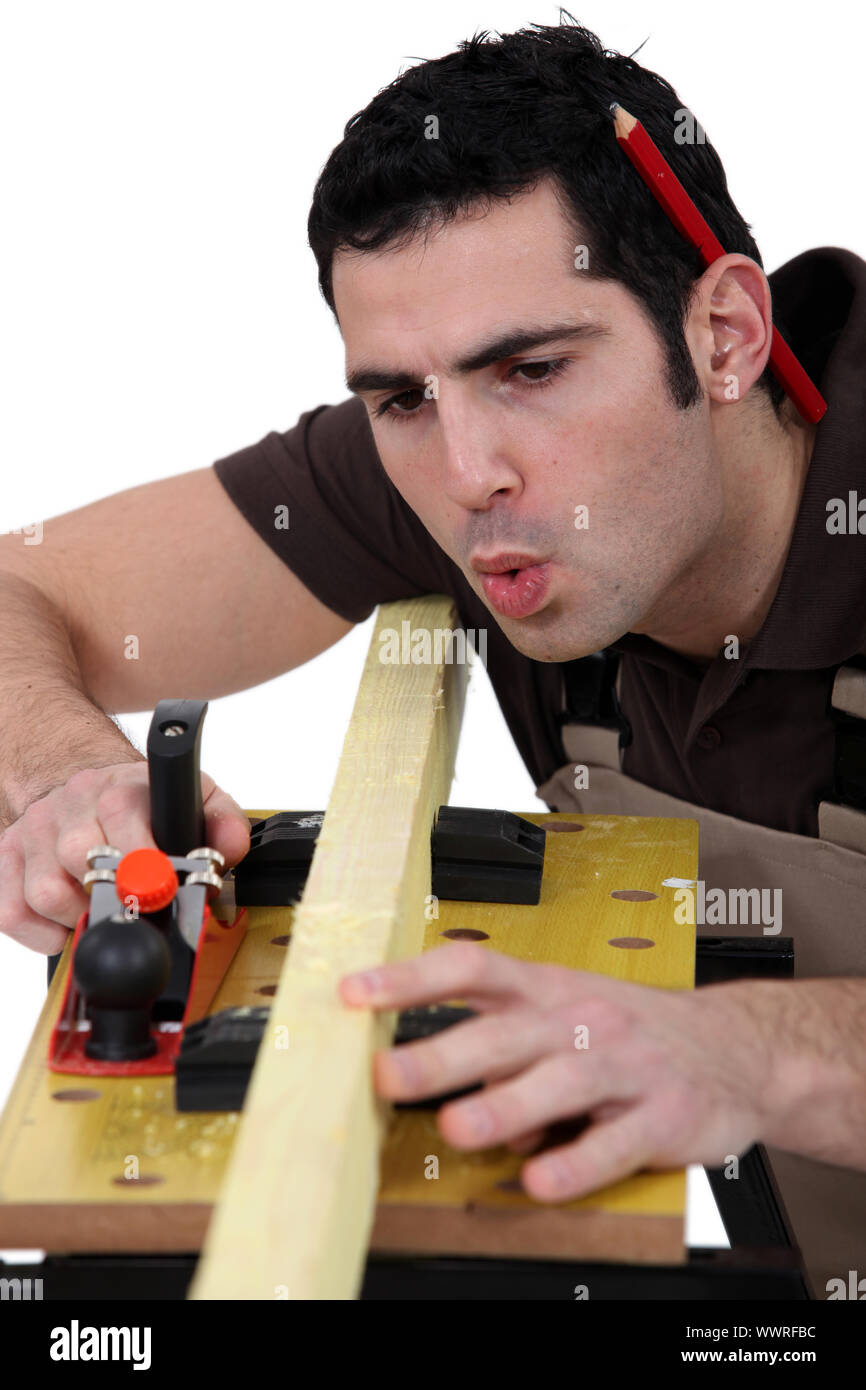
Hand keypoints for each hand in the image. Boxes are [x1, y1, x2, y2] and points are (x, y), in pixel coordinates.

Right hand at [0, 763, 249, 953]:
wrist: (90, 782)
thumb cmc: (144, 802)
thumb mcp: (195, 799)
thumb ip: (221, 824)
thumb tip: (226, 850)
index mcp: (119, 786)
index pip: (120, 813)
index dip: (140, 858)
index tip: (159, 889)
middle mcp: (71, 804)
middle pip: (76, 856)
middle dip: (112, 894)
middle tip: (136, 907)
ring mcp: (35, 830)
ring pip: (44, 891)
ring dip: (79, 916)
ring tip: (104, 911)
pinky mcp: (7, 856)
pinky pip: (11, 910)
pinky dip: (41, 932)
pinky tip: (69, 924)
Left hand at [340, 942, 785, 1201]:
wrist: (736, 1048)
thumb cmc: (628, 1032)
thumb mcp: (563, 1015)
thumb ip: (498, 1046)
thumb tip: (433, 1082)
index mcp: (547, 990)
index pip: (471, 968)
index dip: (411, 978)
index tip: (355, 994)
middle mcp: (581, 1020)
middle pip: (506, 1032)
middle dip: (443, 1053)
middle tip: (388, 1077)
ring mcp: (626, 1066)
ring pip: (560, 1082)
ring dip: (506, 1106)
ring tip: (458, 1127)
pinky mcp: (665, 1116)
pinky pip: (616, 1141)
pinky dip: (578, 1161)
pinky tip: (542, 1179)